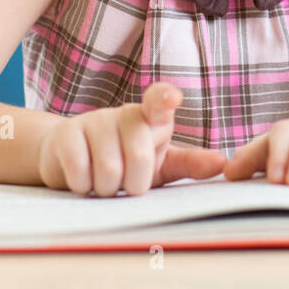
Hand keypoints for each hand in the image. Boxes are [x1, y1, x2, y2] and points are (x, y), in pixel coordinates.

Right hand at [36, 82, 227, 195]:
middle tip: (126, 185)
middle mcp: (124, 113)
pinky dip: (84, 187)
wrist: (71, 159)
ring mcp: (93, 120)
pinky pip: (79, 171)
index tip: (171, 99)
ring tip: (104, 183)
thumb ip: (190, 164)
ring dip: (108, 190)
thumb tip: (223, 163)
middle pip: (139, 157)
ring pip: (109, 171)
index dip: (164, 98)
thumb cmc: (125, 162)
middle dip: (134, 184)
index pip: (159, 99)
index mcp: (152, 118)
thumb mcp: (160, 164)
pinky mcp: (65, 135)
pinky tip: (83, 181)